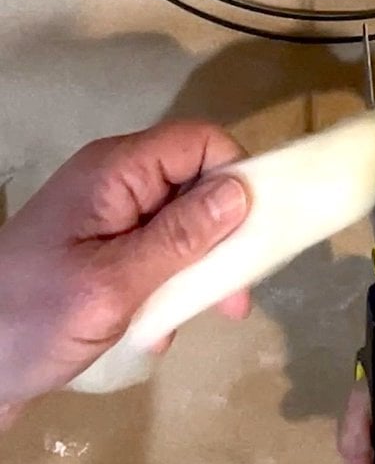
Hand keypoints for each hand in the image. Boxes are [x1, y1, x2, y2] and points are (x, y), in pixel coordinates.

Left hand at [0, 120, 250, 421]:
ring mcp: (113, 211)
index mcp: (117, 172)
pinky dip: (174, 280)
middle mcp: (119, 180)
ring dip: (203, 264)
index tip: (253, 229)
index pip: (199, 142)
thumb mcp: (113, 283)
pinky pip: (163, 245)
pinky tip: (162, 322)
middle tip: (237, 293)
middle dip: (226, 231)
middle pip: (198, 180)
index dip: (235, 174)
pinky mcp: (110, 242)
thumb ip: (180, 237)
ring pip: (186, 217)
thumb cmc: (33, 319)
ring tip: (208, 313)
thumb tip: (241, 192)